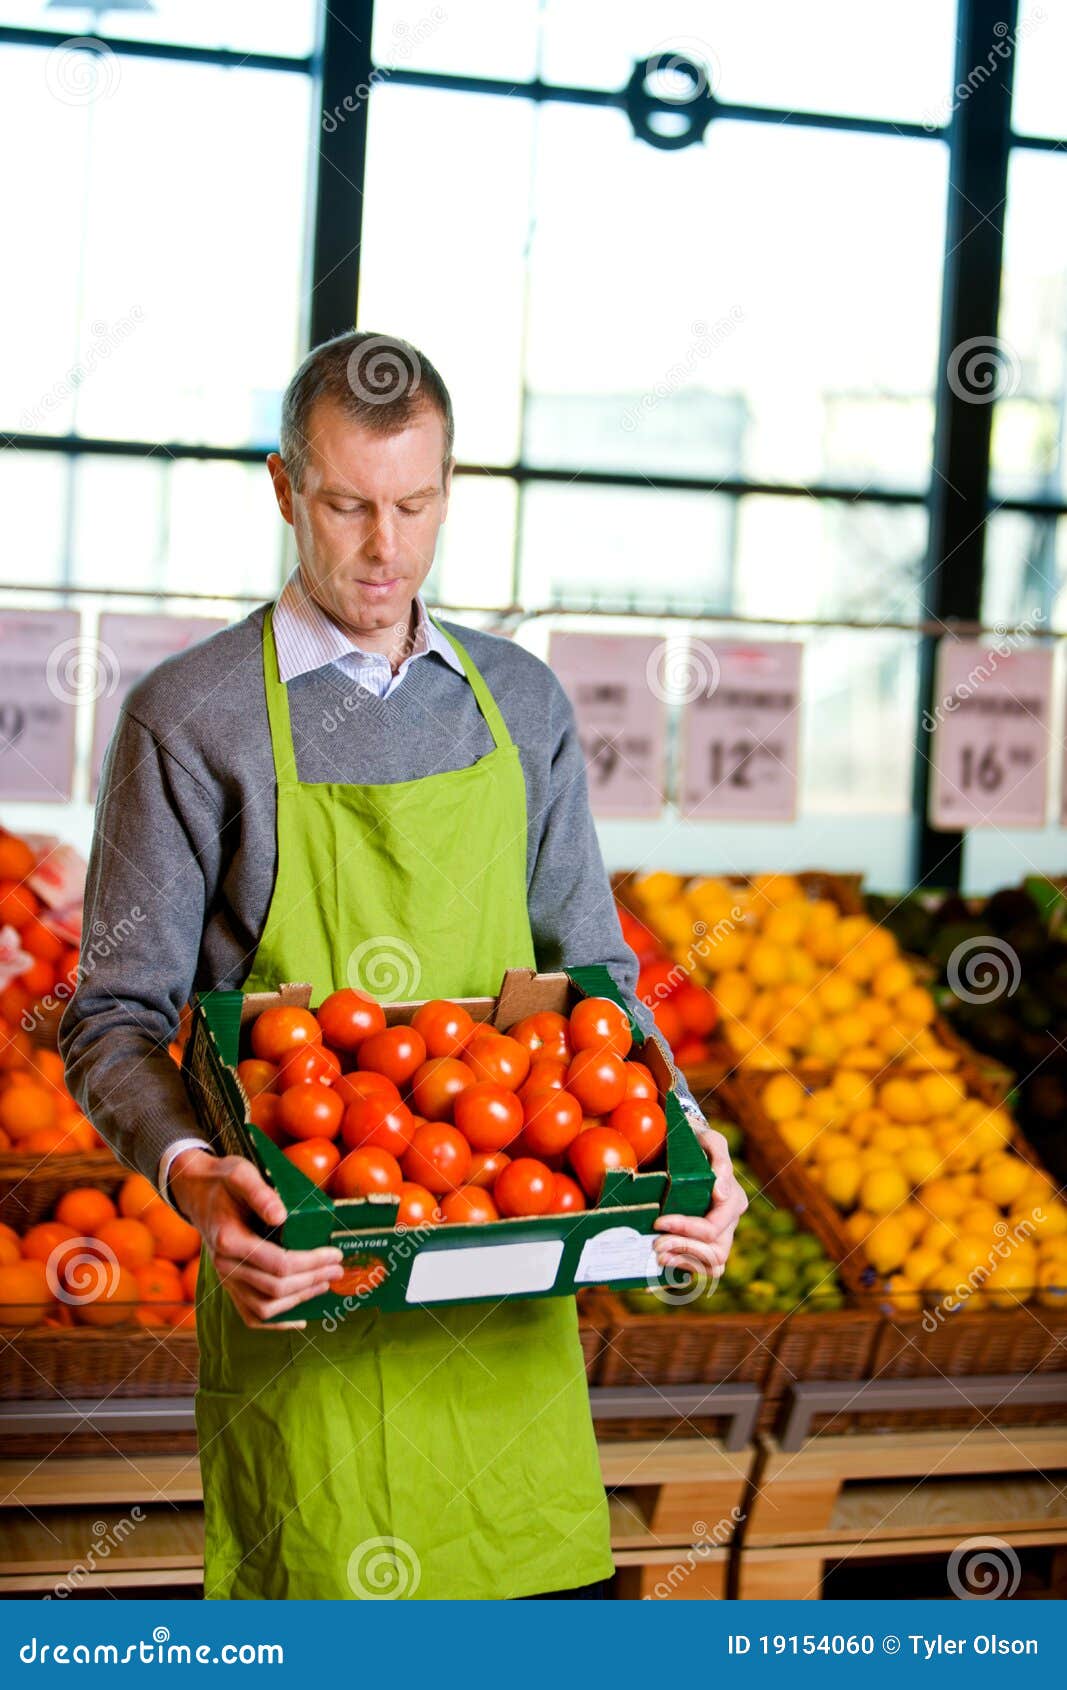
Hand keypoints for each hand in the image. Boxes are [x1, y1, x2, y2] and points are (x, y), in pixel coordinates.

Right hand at [168, 1146, 344, 1328]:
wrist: (197, 1192)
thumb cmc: (222, 1182)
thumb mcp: (240, 1174)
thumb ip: (259, 1193)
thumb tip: (282, 1216)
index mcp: (229, 1241)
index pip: (278, 1263)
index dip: (311, 1262)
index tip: (335, 1254)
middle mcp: (225, 1266)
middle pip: (275, 1288)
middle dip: (312, 1280)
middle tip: (338, 1269)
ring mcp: (226, 1279)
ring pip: (264, 1308)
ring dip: (299, 1300)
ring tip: (324, 1284)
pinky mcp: (230, 1284)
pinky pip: (250, 1315)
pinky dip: (275, 1322)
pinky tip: (299, 1317)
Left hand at [653, 1120, 747, 1282]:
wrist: (683, 1146)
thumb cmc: (697, 1141)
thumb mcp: (709, 1140)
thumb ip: (719, 1157)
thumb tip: (722, 1193)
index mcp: (733, 1202)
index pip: (713, 1229)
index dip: (686, 1230)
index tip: (659, 1222)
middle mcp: (728, 1223)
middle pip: (716, 1254)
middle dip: (685, 1252)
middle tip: (655, 1245)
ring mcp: (716, 1237)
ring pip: (711, 1266)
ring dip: (683, 1264)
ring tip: (658, 1256)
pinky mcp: (700, 1243)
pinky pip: (696, 1268)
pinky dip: (678, 1272)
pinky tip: (656, 1270)